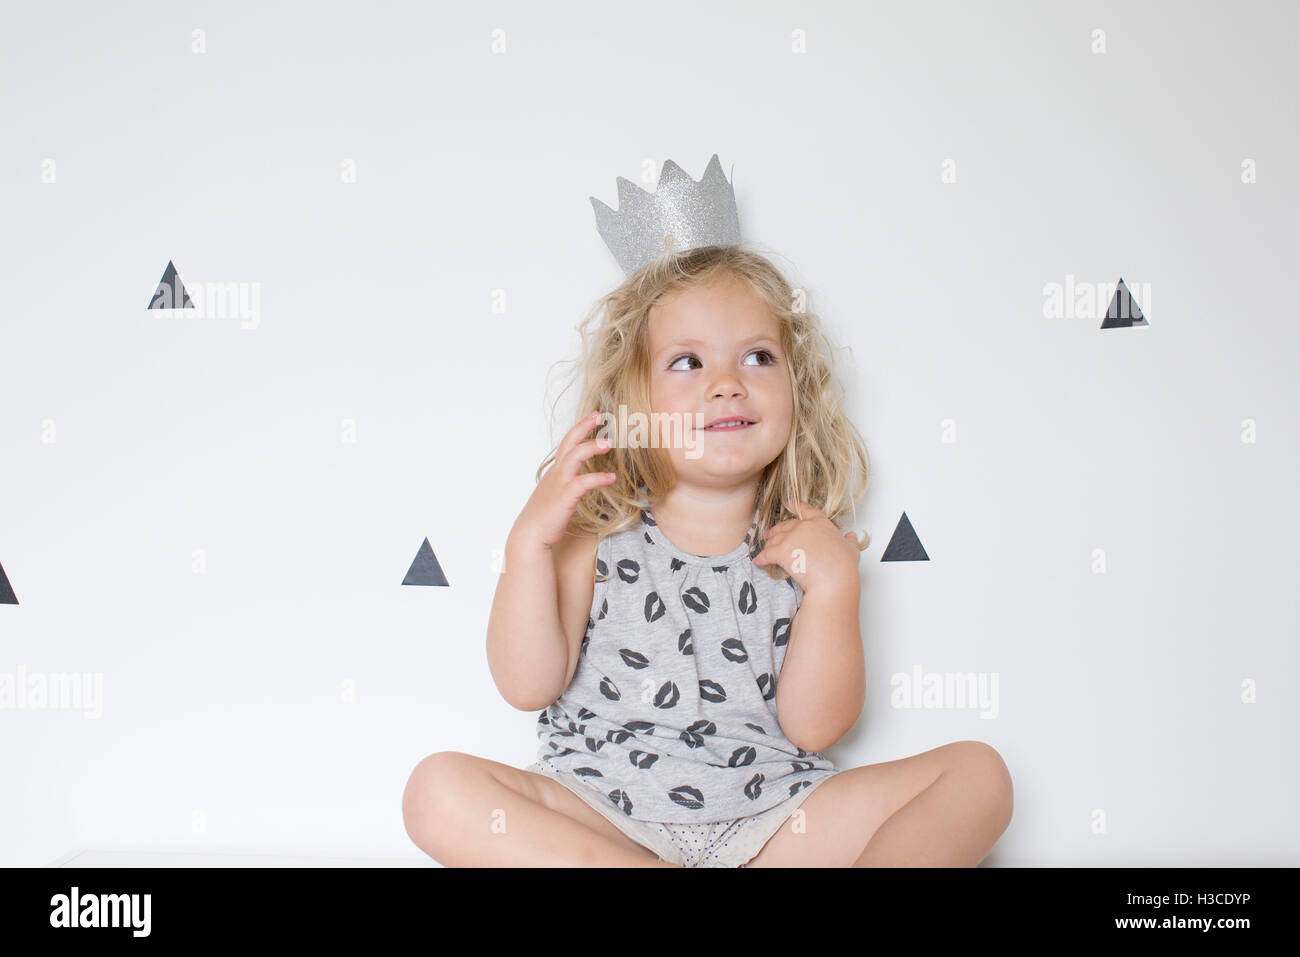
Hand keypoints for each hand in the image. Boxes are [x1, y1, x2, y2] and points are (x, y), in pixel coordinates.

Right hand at [512, 410, 616, 548]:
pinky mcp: (564, 497)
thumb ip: (568, 484)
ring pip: (574, 457)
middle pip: (569, 442)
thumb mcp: (557, 494)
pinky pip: (582, 483)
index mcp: (556, 471)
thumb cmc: (545, 517)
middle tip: (599, 415)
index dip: (580, 428)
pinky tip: (611, 478)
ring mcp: (559, 483)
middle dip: (583, 426)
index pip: (568, 443)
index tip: (594, 417)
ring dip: (591, 447)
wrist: (530, 535)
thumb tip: (580, 481)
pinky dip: (598, 477)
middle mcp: (556, 473)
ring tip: (609, 442)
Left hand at [751, 501, 860, 596]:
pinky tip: (759, 562)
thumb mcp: (852, 550)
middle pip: (786, 525)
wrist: (833, 579)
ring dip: (769, 544)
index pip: (807, 510)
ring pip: (774, 538)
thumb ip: (850, 542)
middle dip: (777, 530)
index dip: (796, 505)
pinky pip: (766, 554)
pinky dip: (761, 558)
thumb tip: (851, 537)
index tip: (789, 503)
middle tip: (771, 535)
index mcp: (820, 523)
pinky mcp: (780, 552)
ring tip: (766, 549)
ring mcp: (790, 538)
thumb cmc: (844, 566)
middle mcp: (803, 527)